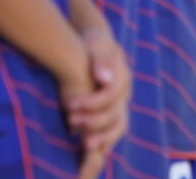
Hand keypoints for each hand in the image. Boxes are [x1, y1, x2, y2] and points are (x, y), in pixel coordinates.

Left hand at [63, 28, 129, 167]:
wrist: (97, 48)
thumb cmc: (93, 45)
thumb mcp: (96, 45)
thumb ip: (100, 60)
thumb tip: (104, 79)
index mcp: (123, 76)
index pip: (110, 94)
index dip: (91, 101)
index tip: (69, 103)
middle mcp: (126, 92)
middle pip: (116, 113)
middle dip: (93, 121)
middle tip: (71, 122)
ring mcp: (122, 103)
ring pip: (119, 126)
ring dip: (102, 136)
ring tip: (84, 144)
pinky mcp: (115, 111)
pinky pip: (115, 130)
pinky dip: (105, 140)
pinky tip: (93, 150)